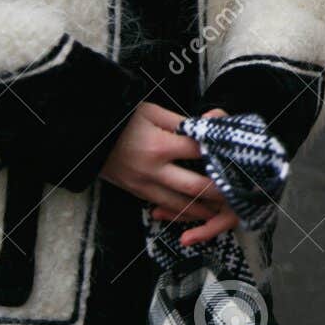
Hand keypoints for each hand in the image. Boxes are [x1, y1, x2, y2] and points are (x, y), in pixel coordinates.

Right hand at [101, 104, 238, 246]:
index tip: (238, 158)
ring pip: (179, 204)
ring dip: (203, 208)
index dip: (220, 155)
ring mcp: (142, 184)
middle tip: (240, 192)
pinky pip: (163, 206)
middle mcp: (152, 170)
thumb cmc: (120, 119)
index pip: (199, 153)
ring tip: (225, 210)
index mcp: (159, 146)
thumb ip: (182, 123)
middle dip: (219, 191)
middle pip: (194, 186)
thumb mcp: (152, 112)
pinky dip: (182, 210)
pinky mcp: (135, 192)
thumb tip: (209, 126)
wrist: (83, 135)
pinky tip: (197, 212)